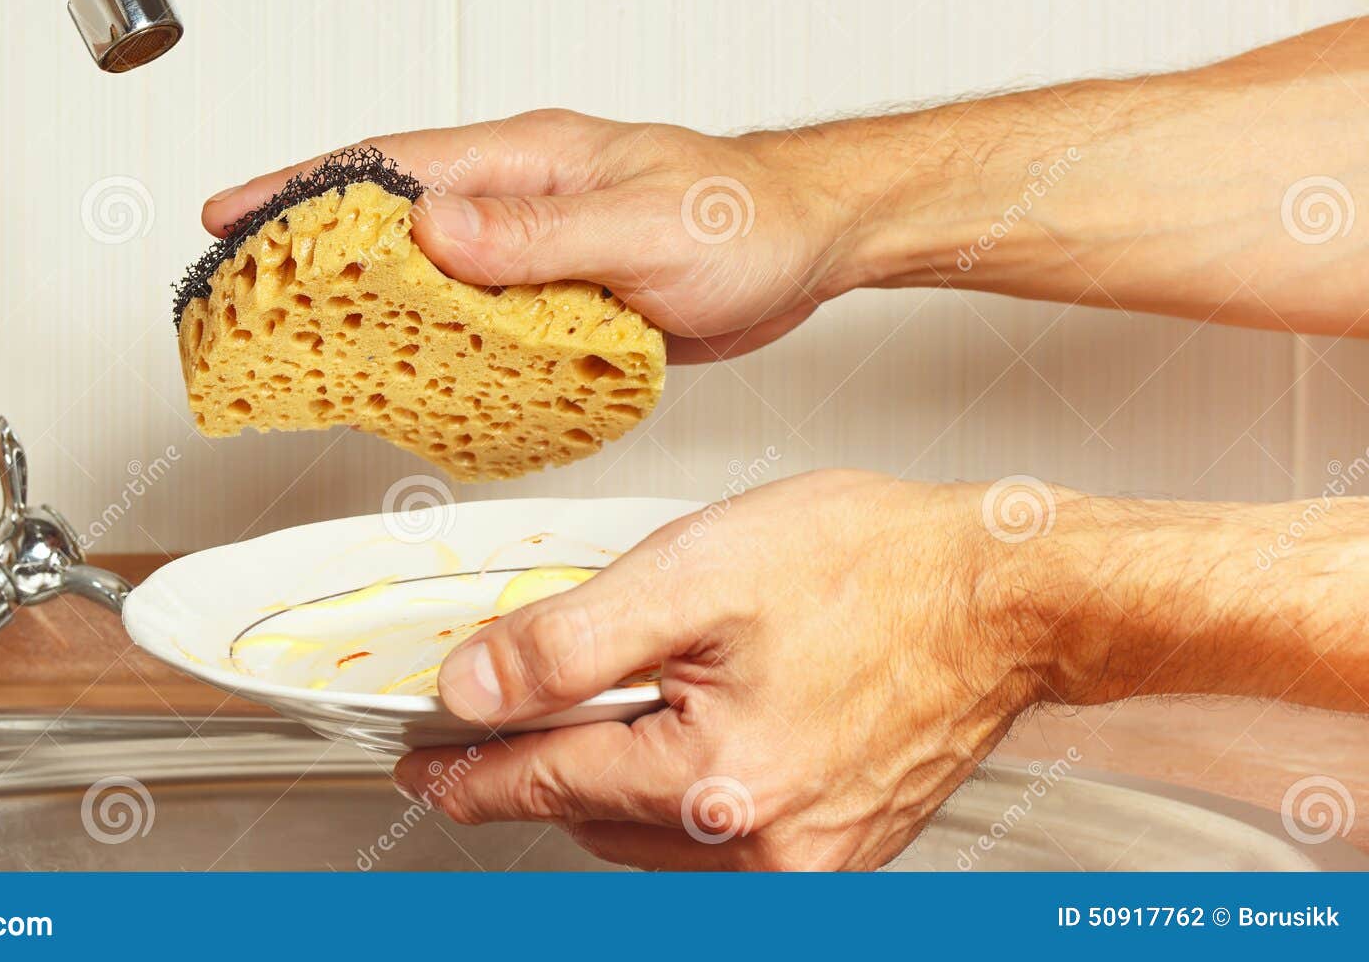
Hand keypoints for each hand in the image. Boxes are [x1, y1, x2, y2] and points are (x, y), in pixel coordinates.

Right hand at [201, 110, 873, 362]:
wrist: (808, 247)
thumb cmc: (746, 217)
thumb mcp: (645, 226)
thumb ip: (543, 233)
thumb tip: (437, 232)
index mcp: (530, 160)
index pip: (394, 167)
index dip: (305, 190)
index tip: (234, 216)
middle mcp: (523, 201)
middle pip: (393, 224)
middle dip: (312, 252)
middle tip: (243, 295)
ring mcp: (537, 251)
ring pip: (429, 279)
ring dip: (367, 309)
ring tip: (301, 348)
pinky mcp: (559, 299)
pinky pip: (479, 323)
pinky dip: (435, 348)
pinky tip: (408, 380)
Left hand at [391, 470, 1053, 869]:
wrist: (1005, 594)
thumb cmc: (878, 567)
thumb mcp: (693, 572)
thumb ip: (567, 641)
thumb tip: (472, 686)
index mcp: (715, 786)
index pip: (542, 786)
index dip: (466, 770)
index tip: (421, 764)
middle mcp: (762, 849)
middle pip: (593, 816)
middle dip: (540, 764)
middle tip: (504, 711)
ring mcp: (805, 859)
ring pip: (650, 835)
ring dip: (608, 779)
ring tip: (607, 705)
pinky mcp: (835, 849)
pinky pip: (712, 837)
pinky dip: (675, 791)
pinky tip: (685, 728)